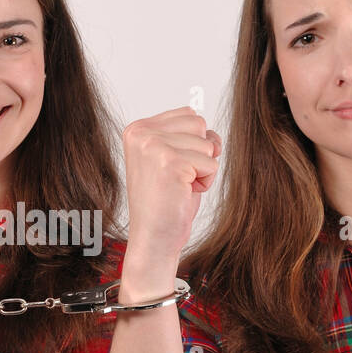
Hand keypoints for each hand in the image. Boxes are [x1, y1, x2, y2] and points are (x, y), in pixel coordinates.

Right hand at [121, 107, 221, 277]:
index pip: (188, 115)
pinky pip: (212, 164)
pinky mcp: (172, 164)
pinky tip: (183, 193)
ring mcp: (154, 147)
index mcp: (137, 129)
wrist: (153, 237)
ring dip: (202, 170)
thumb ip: (189, 136)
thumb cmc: (165, 202)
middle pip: (199, 125)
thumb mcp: (174, 158)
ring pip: (208, 144)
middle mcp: (141, 134)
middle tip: (176, 178)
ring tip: (179, 187)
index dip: (191, 144)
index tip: (171, 167)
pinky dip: (205, 183)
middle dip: (198, 154)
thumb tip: (214, 137)